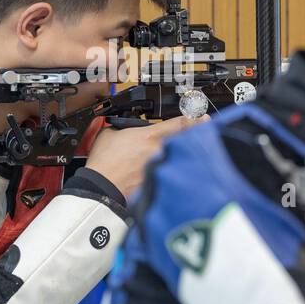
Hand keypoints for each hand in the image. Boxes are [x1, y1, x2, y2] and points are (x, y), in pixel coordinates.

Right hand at [85, 114, 207, 197]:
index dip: (194, 117)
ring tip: (191, 148)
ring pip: (178, 156)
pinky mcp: (156, 180)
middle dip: (196, 132)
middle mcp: (159, 151)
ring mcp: (160, 167)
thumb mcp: (109, 134)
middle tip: (204, 125)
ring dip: (183, 152)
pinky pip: (169, 171)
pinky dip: (173, 169)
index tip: (202, 115)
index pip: (180, 123)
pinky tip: (174, 169)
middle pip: (185, 140)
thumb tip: (127, 129)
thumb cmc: (103, 163)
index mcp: (149, 136)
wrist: (100, 187)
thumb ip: (124, 128)